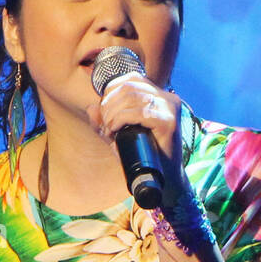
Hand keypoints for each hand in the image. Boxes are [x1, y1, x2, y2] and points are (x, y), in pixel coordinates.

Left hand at [86, 73, 188, 202]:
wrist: (164, 181)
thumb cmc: (143, 158)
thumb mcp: (119, 137)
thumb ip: (104, 122)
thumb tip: (90, 108)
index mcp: (159, 96)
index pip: (131, 79)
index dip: (111, 92)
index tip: (104, 114)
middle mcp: (167, 97)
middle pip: (128, 86)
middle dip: (108, 104)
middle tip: (104, 125)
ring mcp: (170, 108)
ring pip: (131, 96)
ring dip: (112, 113)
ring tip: (109, 130)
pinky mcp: (169, 122)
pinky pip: (138, 112)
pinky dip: (120, 120)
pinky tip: (114, 131)